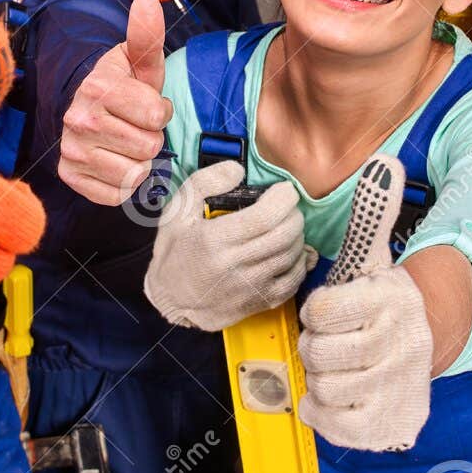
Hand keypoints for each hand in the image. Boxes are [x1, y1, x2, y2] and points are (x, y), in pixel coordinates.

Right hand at [58, 0, 172, 204]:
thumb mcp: (140, 62)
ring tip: (125, 143)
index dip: (160, 111)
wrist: (93, 111)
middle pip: (149, 146)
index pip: (157, 115)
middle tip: (134, 125)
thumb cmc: (125, 87)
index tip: (145, 103)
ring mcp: (71, 151)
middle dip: (151, 137)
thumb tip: (146, 1)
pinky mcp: (70, 177)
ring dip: (139, 162)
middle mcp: (78, 119)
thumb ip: (146, 36)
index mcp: (96, 87)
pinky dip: (123, 183)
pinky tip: (114, 162)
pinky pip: (117, 194)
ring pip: (135, 173)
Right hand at [145, 160, 308, 330]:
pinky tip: (290, 251)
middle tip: (287, 207)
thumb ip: (205, 183)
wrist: (171, 298)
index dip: (284, 199)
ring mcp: (250, 287)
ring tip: (286, 226)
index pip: (265, 217)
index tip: (285, 190)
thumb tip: (238, 170)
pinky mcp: (260, 302)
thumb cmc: (175, 250)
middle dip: (294, 215)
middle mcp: (235, 265)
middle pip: (284, 236)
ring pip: (292, 256)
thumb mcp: (178, 210)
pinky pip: (294, 281)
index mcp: (215, 239)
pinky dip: (300, 263)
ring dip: (298, 236)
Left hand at [298, 156, 431, 450]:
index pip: (320, 310)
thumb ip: (371, 214)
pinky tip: (340, 394)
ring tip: (340, 365)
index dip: (316, 311)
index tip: (332, 310)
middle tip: (334, 340)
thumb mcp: (373, 261)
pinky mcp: (385, 425)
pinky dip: (323, 411)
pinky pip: (327, 421)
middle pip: (317, 351)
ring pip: (321, 385)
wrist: (421, 352)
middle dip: (315, 346)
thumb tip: (384, 161)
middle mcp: (397, 343)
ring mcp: (394, 387)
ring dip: (320, 377)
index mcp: (388, 300)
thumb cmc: (380, 304)